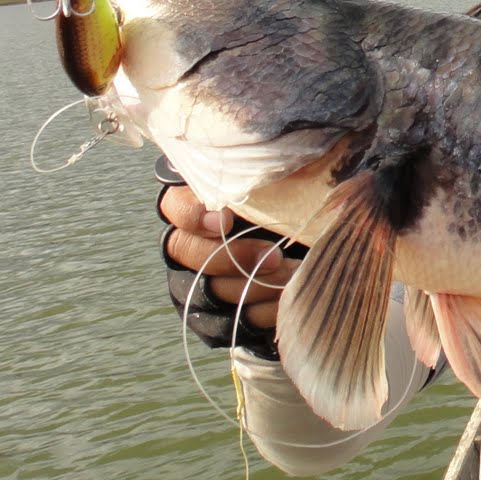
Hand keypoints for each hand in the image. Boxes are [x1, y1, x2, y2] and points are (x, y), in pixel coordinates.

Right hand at [158, 172, 299, 356]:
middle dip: (231, 256)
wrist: (306, 248)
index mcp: (195, 204)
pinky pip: (226, 322)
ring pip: (208, 289)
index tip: (226, 219)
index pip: (175, 207)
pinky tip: (287, 302)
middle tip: (274, 257)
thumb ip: (275, 174)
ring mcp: (195, 282)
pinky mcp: (211, 317)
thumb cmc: (293, 204)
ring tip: (291, 277)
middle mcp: (186, 244)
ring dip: (253, 287)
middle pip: (186, 253)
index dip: (194, 215)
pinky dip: (260, 313)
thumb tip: (291, 156)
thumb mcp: (285, 183)